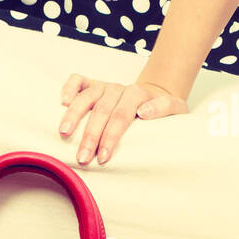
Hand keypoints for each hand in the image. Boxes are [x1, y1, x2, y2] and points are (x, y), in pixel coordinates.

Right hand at [58, 74, 188, 164]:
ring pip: (86, 97)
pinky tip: (62, 102)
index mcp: (138, 94)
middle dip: (91, 136)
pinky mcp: (93, 83)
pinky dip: (69, 87)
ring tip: (64, 134)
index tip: (103, 158)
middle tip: (82, 158)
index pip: (122, 116)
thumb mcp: (177, 109)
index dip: (111, 137)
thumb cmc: (163, 110)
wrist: (154, 94)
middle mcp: (118, 88)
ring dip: (74, 115)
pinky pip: (77, 79)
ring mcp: (104, 85)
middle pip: (101, 110)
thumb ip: (165, 108)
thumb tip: (143, 112)